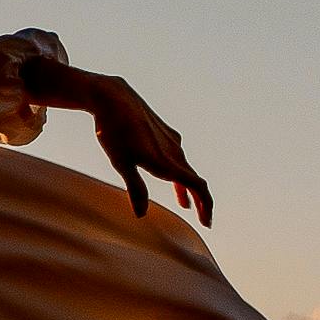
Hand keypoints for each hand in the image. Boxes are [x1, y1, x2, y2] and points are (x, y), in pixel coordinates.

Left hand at [87, 78, 212, 226]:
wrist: (112, 96)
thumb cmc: (114, 130)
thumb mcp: (121, 161)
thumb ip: (135, 188)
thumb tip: (141, 215)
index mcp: (167, 161)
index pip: (198, 186)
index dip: (206, 205)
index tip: (207, 223)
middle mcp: (174, 151)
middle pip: (194, 179)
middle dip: (200, 201)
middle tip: (203, 219)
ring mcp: (170, 140)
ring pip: (184, 168)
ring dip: (186, 188)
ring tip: (185, 203)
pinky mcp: (163, 132)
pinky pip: (176, 157)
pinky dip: (177, 172)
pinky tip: (168, 175)